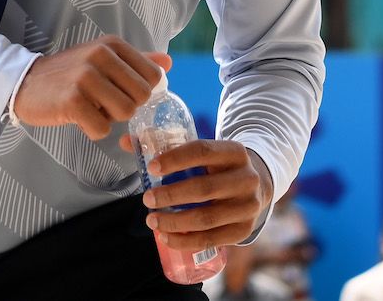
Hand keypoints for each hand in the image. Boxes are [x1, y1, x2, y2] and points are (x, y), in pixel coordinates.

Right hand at [11, 36, 170, 140]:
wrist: (25, 83)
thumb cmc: (69, 74)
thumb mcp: (102, 58)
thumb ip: (137, 61)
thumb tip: (168, 62)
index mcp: (112, 44)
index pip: (154, 75)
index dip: (141, 91)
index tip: (120, 91)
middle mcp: (101, 55)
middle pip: (142, 96)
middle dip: (126, 106)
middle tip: (103, 102)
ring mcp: (86, 77)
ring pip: (126, 113)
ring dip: (110, 118)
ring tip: (91, 107)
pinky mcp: (72, 101)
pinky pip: (102, 129)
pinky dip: (93, 129)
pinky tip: (78, 117)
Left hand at [119, 136, 273, 251]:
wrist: (257, 185)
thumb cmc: (218, 167)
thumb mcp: (203, 151)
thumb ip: (165, 144)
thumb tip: (125, 141)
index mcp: (235, 152)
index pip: (202, 151)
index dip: (174, 159)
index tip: (150, 168)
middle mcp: (247, 179)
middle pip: (203, 189)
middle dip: (170, 196)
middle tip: (146, 199)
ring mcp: (248, 207)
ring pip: (206, 219)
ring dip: (174, 222)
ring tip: (151, 220)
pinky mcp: (244, 231)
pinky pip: (211, 240)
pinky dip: (184, 241)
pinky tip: (165, 237)